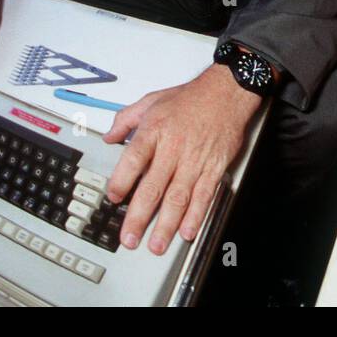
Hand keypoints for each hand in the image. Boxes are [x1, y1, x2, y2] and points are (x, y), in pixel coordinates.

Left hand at [102, 65, 260, 251]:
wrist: (227, 92)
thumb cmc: (191, 97)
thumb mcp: (152, 100)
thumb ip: (126, 119)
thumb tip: (109, 136)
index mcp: (154, 131)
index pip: (133, 160)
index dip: (121, 182)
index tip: (114, 198)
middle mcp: (173, 148)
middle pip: (153, 187)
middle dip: (139, 217)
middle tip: (129, 237)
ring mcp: (195, 160)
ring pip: (178, 197)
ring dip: (166, 224)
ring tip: (156, 244)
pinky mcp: (214, 167)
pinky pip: (204, 194)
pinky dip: (196, 214)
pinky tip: (187, 230)